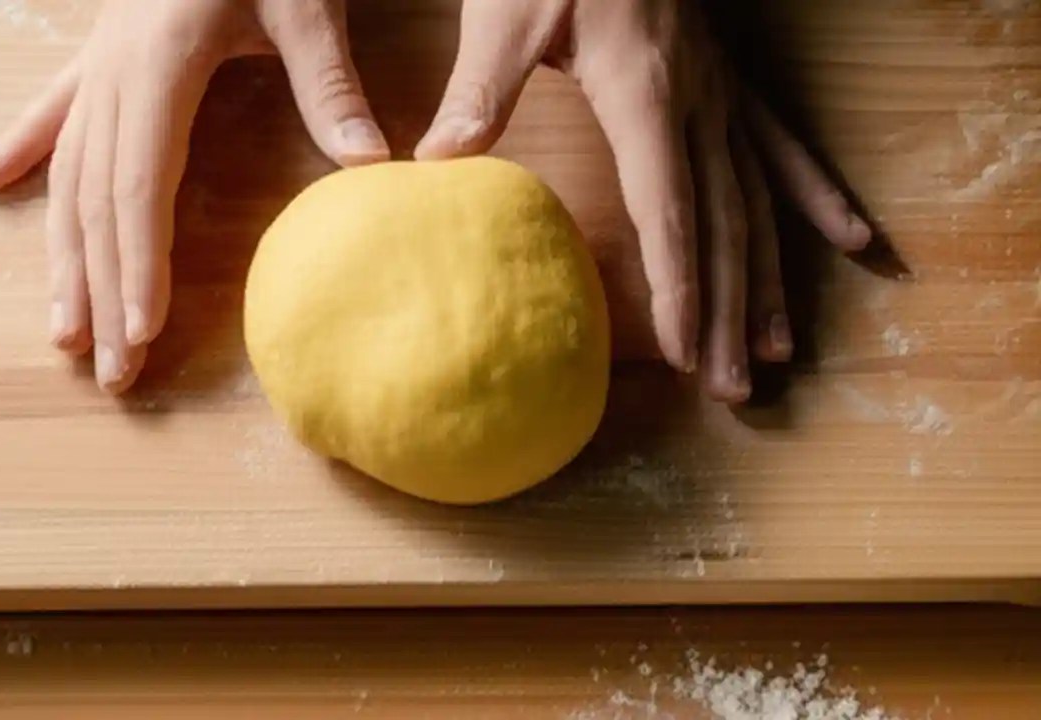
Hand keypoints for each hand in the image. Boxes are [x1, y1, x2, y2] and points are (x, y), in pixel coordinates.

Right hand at [0, 0, 388, 393]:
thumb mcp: (304, 3)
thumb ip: (329, 84)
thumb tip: (369, 166)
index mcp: (157, 62)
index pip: (140, 184)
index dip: (137, 263)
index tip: (141, 331)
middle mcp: (111, 70)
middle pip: (96, 199)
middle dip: (101, 289)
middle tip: (108, 371)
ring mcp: (98, 61)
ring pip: (68, 173)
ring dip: (61, 253)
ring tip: (58, 327)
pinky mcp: (101, 51)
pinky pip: (54, 111)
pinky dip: (22, 147)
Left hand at [415, 0, 871, 402]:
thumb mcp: (508, 11)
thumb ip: (480, 92)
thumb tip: (437, 166)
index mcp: (644, 94)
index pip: (669, 211)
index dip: (680, 289)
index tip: (684, 354)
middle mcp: (697, 103)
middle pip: (719, 225)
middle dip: (723, 312)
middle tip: (730, 389)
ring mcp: (722, 93)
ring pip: (754, 201)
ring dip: (765, 279)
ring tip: (773, 350)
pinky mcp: (727, 80)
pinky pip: (780, 147)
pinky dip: (811, 195)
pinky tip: (847, 236)